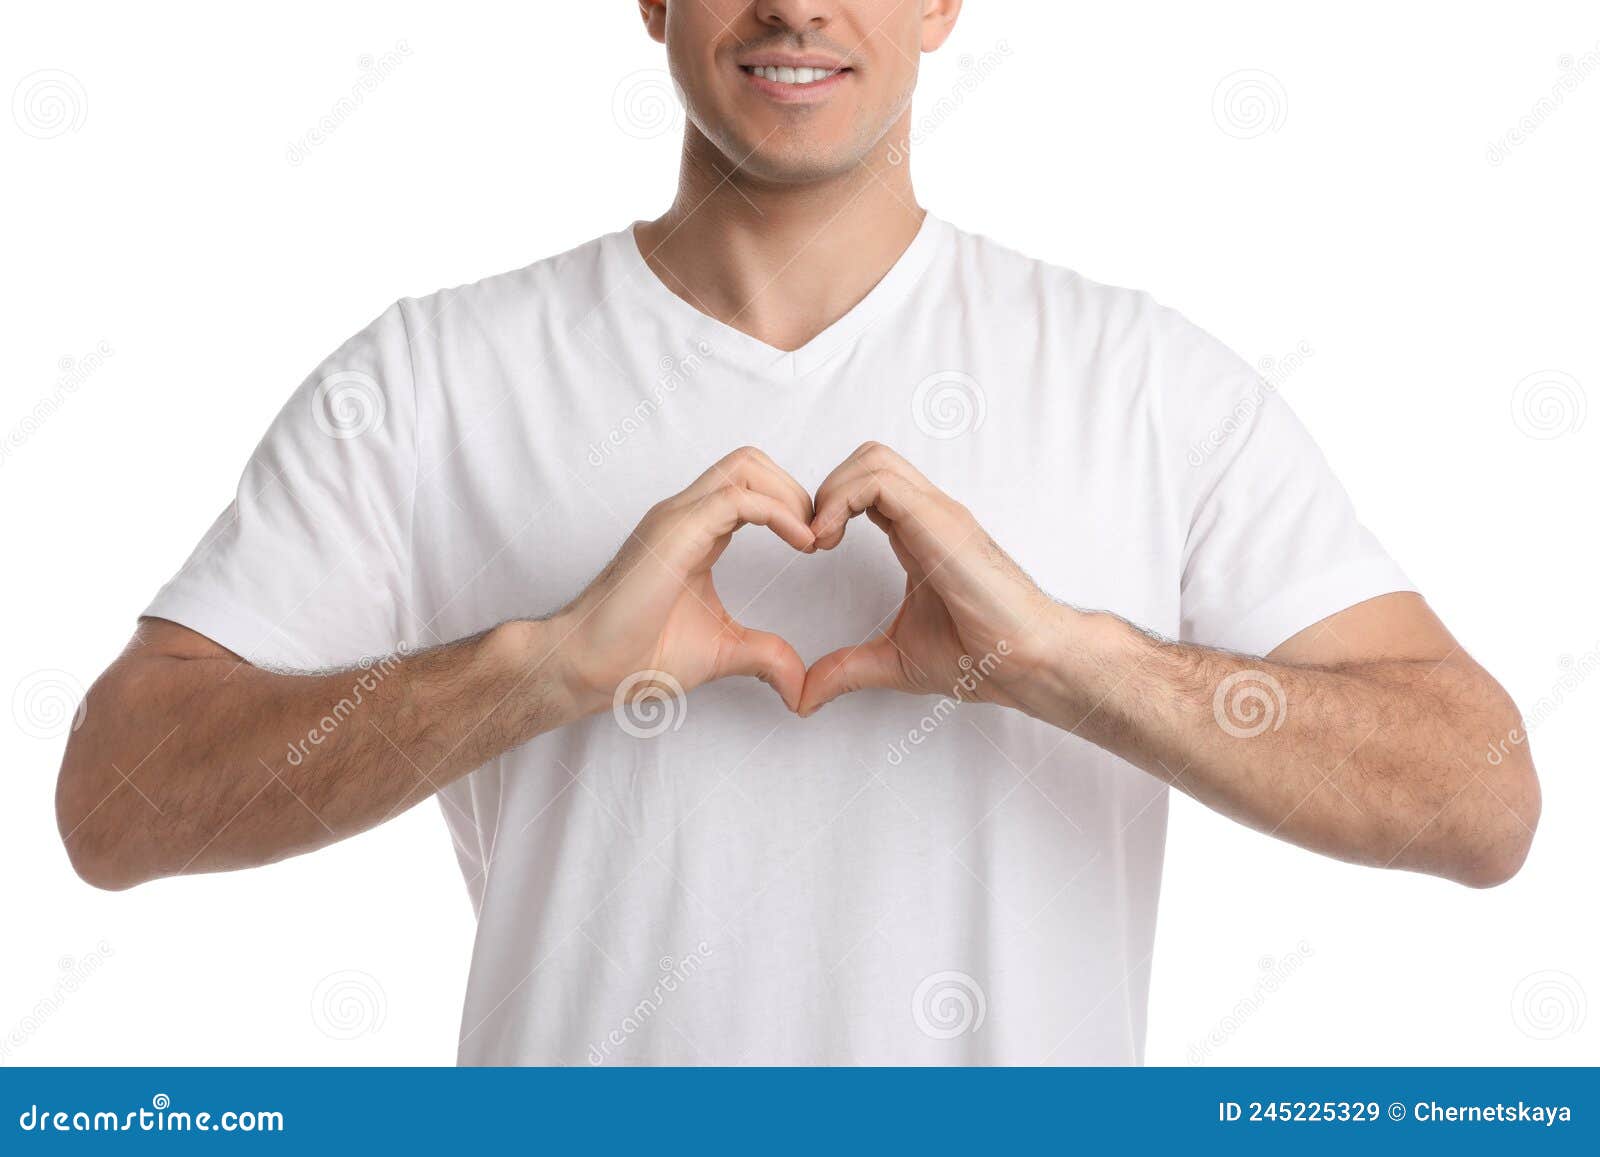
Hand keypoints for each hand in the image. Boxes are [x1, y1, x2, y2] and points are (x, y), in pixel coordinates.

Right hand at [552, 447, 814, 715]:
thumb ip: (763, 655)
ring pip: (745, 466)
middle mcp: (684, 514)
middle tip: (818, 536)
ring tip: (811, 539)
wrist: (587, 667)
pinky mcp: (675, 532)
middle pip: (751, 461)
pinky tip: (801, 545)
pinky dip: (779, 513)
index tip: (816, 546)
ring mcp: (677, 518)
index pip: (750, 486)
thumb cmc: (635, 656)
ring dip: (790, 495)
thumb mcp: (721, 651)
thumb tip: (799, 686)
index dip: (791, 505)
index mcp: (695, 532)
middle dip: (795, 490)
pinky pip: (738, 498)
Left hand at [798, 442, 1064, 715]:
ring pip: (871, 459)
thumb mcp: (894, 661)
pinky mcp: (940, 521)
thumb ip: (847, 670)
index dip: (829, 508)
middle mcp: (928, 515)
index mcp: (918, 535)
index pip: (868, 488)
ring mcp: (936, 514)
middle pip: (868, 459)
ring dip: (830, 492)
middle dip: (826, 489)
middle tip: (811, 541)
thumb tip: (803, 697)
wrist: (1027, 661)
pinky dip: (840, 501)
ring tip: (819, 540)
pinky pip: (879, 482)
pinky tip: (829, 542)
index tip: (810, 552)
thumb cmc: (981, 656)